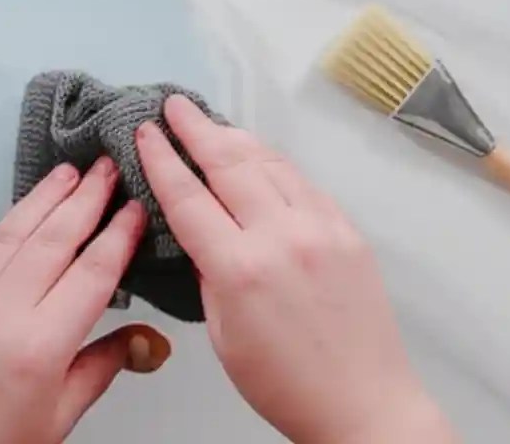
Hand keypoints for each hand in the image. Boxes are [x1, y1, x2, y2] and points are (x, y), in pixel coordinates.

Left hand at [0, 157, 171, 443]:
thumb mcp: (60, 419)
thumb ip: (101, 367)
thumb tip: (140, 338)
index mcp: (38, 349)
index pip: (92, 274)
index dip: (118, 235)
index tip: (136, 208)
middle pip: (52, 241)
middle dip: (85, 199)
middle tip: (106, 167)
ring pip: (8, 237)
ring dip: (41, 201)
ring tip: (68, 174)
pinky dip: (0, 231)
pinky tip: (19, 216)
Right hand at [135, 96, 455, 443]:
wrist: (363, 404)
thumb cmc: (284, 383)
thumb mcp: (221, 334)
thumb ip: (209, 273)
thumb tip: (201, 231)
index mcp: (240, 270)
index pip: (188, 197)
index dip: (162, 159)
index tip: (146, 132)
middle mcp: (282, 238)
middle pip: (229, 163)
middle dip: (197, 129)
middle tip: (175, 105)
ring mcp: (321, 229)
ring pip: (270, 164)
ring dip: (237, 138)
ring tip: (212, 122)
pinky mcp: (347, 232)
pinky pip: (304, 184)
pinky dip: (275, 164)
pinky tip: (259, 156)